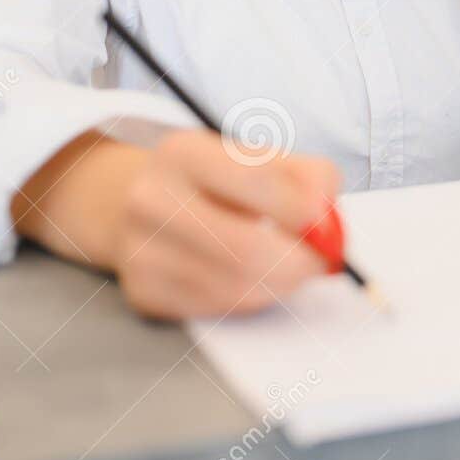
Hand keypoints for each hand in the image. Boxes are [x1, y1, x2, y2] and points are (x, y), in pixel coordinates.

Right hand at [109, 129, 342, 320]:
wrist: (132, 202)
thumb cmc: (212, 182)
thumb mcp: (254, 158)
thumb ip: (306, 175)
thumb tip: (327, 218)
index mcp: (184, 152)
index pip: (258, 181)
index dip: (304, 210)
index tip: (327, 227)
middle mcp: (152, 199)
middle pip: (244, 248)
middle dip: (298, 263)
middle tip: (321, 262)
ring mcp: (141, 250)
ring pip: (235, 286)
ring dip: (279, 284)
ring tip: (288, 268)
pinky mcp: (144, 292)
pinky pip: (218, 307)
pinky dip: (251, 298)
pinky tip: (254, 280)